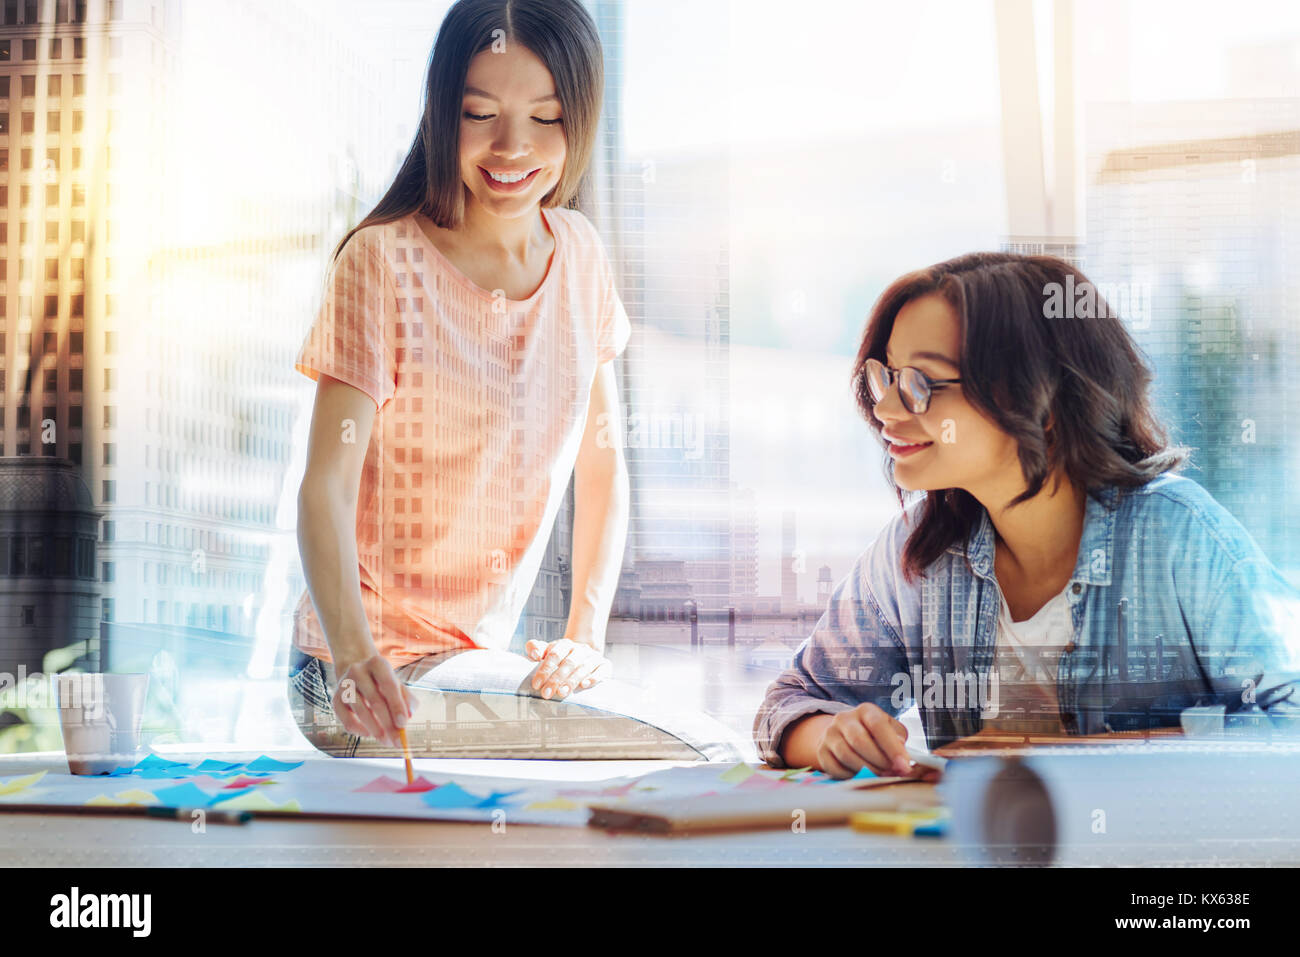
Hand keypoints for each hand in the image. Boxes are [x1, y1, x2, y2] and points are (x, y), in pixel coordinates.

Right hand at [332, 653, 417, 747]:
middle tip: (398, 741)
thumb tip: (410, 714)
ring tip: (387, 741)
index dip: (397, 706)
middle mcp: (358, 671)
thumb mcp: (396, 683)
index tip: (404, 724)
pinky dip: (358, 729)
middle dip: (388, 724)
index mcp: (377, 664)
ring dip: (375, 729)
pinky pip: (345, 719)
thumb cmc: (381, 681)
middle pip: (375, 700)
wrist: (357, 672)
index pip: (389, 685)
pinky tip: (369, 734)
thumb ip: (407, 698)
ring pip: (360, 711)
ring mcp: (344, 685)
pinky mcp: (335, 699)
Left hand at [524, 638, 611, 699]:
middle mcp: (580, 649)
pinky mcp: (605, 665)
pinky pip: (602, 670)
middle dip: (556, 679)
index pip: (554, 654)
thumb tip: (534, 654)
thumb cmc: (560, 657)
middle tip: (546, 693)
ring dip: (572, 680)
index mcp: (565, 644)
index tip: (536, 684)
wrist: (583, 655)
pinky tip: (584, 685)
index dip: (545, 669)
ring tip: (562, 693)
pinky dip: (594, 677)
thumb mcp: (546, 650)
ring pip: (584, 667)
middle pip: (568, 663)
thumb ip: (534, 648)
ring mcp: (593, 656)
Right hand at [816, 702, 940, 781]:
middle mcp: (844, 718)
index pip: (878, 725)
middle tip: (893, 774)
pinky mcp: (821, 751)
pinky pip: (836, 767)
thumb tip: (902, 753)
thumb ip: (899, 738)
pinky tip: (863, 776)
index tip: (904, 765)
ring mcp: (829, 734)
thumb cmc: (875, 734)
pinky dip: (851, 776)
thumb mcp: (890, 729)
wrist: (844, 733)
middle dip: (880, 761)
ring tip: (881, 776)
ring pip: (846, 755)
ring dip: (867, 770)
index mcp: (865, 710)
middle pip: (859, 741)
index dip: (892, 747)